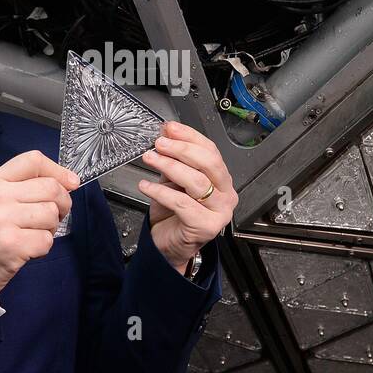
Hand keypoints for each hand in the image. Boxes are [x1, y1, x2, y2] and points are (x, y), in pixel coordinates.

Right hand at [0, 150, 79, 295]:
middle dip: (63, 204)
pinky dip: (42, 248)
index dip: (59, 171)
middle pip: (51, 188)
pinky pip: (47, 240)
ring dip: (50, 229)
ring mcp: (3, 220)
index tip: (70, 183)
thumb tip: (69, 182)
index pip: (33, 160)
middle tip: (53, 217)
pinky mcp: (11, 244)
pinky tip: (26, 249)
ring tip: (31, 234)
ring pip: (52, 214)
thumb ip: (23, 186)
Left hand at [137, 121, 237, 272]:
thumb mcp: (173, 180)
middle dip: (182, 149)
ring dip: (170, 166)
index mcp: (221, 179)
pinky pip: (182, 203)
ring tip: (150, 159)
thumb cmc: (173, 213)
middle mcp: (226, 194)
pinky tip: (146, 185)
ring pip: (197, 182)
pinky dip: (160, 192)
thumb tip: (165, 133)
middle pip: (209, 163)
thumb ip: (173, 159)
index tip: (169, 128)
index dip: (190, 136)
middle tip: (160, 143)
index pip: (211, 150)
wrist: (169, 245)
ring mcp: (219, 212)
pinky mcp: (206, 226)